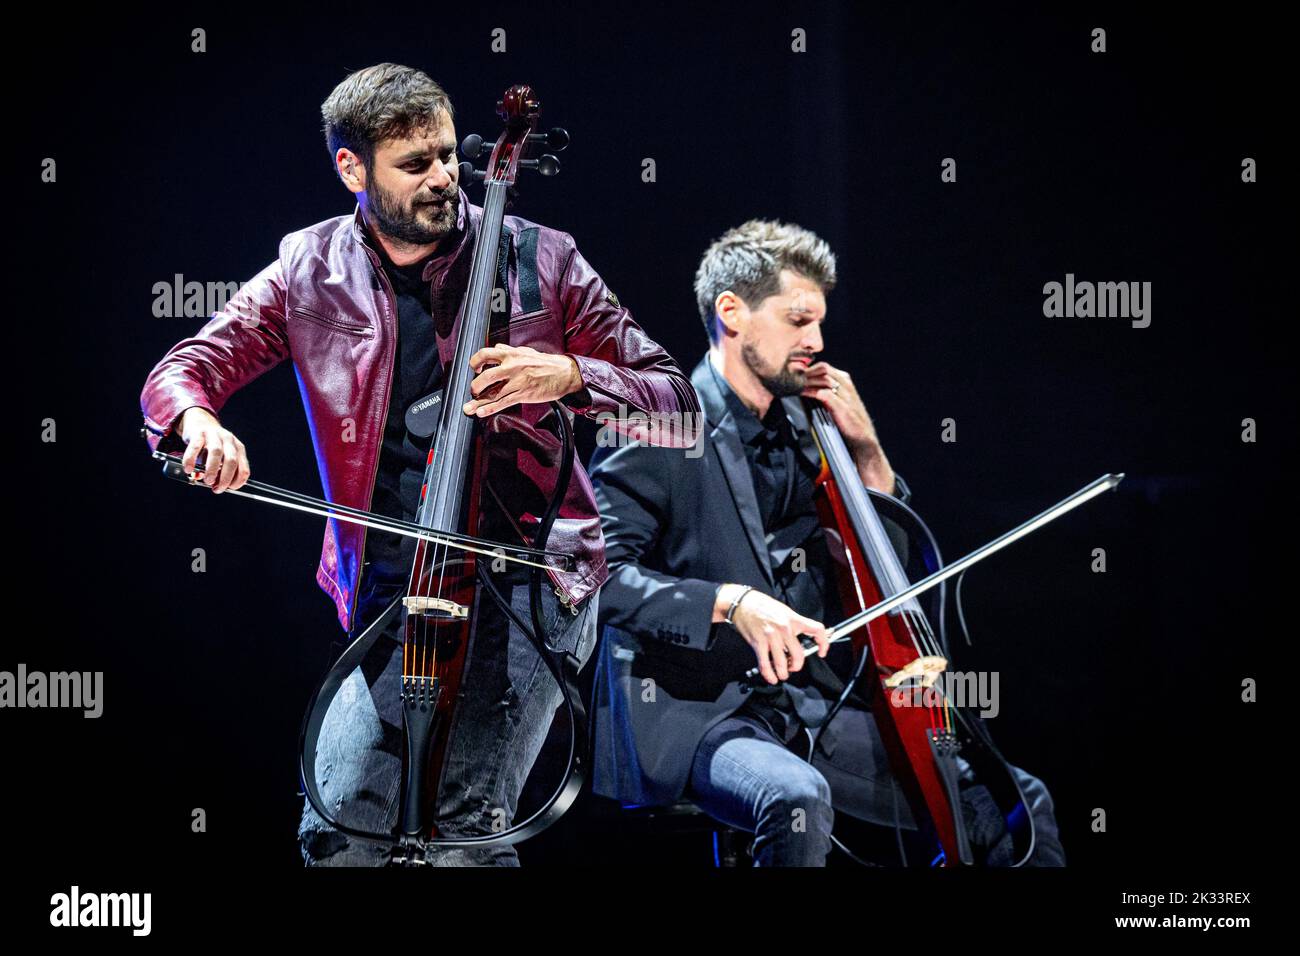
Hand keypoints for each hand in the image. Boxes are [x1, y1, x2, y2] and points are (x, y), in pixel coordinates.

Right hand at [178, 407, 249, 492]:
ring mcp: (214, 435)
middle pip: (231, 460)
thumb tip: (215, 486)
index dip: (237, 481)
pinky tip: (188, 469)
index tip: (229, 489)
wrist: (199, 423)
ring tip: (207, 481)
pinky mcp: (198, 433)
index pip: (244, 468)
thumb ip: (220, 471)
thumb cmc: (211, 445)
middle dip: (225, 477)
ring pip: (216, 452)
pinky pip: (195, 447)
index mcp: (238, 448)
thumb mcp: (222, 457)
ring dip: (212, 469)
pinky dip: (191, 460)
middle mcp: (229, 440)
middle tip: (217, 488)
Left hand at [462, 344, 582, 417]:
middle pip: (486, 376)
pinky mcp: (523, 394)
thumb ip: (509, 351)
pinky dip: (491, 409)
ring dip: (478, 402)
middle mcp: (512, 367)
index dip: (475, 361)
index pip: (486, 354)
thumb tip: (497, 348)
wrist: (564, 373)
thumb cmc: (546, 363)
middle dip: (475, 386)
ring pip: (493, 393)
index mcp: (511, 355)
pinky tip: (481, 413)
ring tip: (468, 408)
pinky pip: (503, 403)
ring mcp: (517, 382)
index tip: (474, 368)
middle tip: (473, 390)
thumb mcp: (526, 352)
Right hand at [714, 585, 830, 684]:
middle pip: (799, 655)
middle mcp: (784, 629)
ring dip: (783, 673)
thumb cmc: (762, 605)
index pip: (816, 630)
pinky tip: (771, 677)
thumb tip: (799, 639)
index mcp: (793, 619)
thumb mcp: (784, 611)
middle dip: (797, 666)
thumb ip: (793, 624)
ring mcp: (771, 637)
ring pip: (782, 663)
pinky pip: (765, 664)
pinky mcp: (758, 643)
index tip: (822, 651)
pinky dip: (769, 675)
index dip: (824, 643)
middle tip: (793, 666)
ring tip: (782, 674)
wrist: (743, 603)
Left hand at [801, 362, 894, 493]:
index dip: (808, 369)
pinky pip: (823, 393)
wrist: (863, 440)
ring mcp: (845, 395)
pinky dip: (810, 391)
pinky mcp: (842, 406)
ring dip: (807, 379)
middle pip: (823, 368)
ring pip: (823, 377)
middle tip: (790, 378)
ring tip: (792, 383)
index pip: (824, 367)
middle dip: (806, 372)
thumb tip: (806, 388)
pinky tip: (800, 393)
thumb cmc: (848, 423)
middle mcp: (846, 385)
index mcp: (845, 382)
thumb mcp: (838, 403)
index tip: (794, 376)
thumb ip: (826, 393)